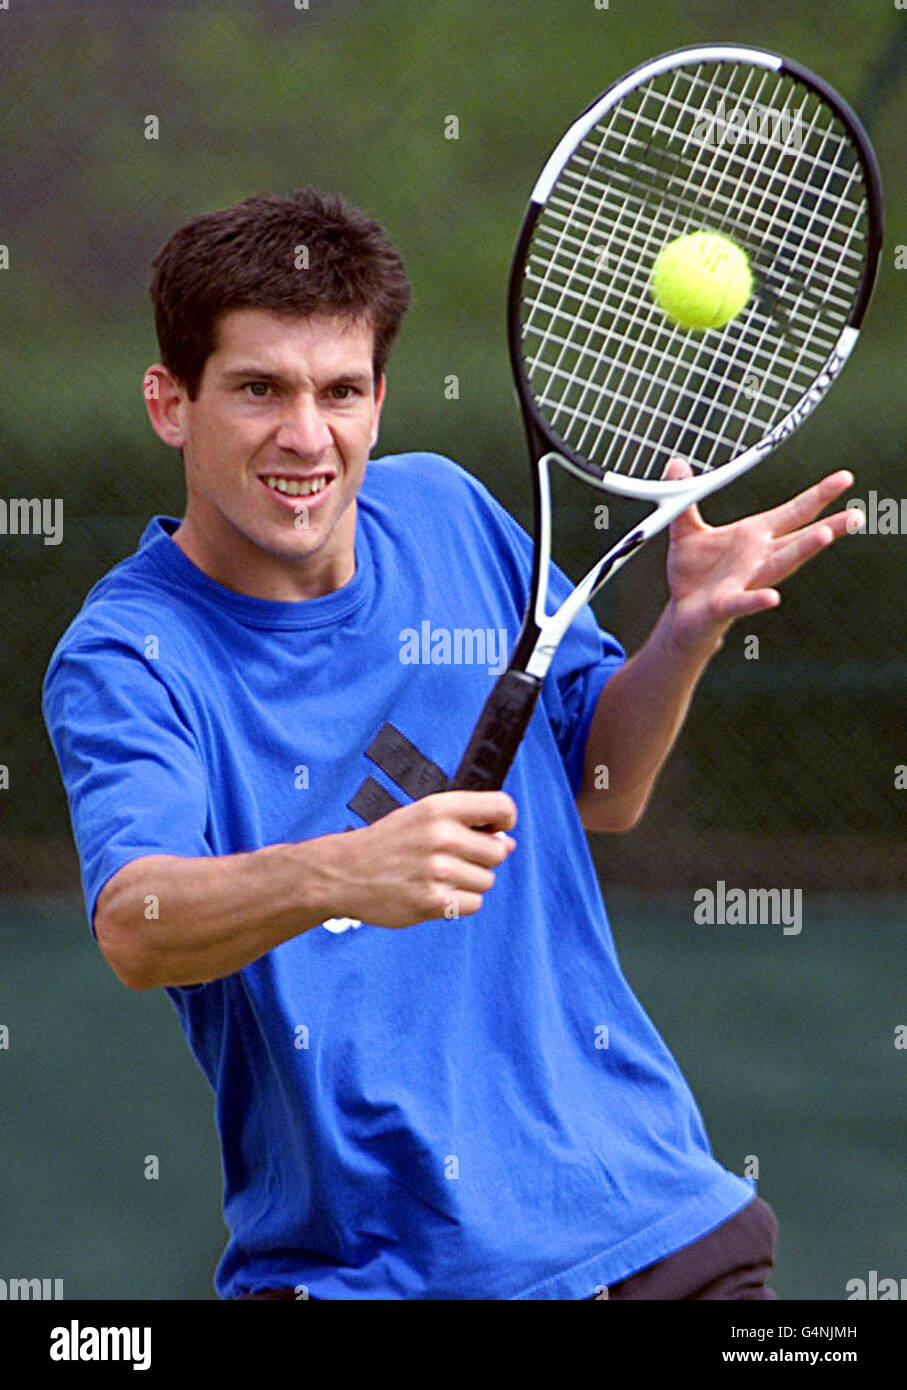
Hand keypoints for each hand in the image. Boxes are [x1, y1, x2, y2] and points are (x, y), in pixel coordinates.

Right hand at [324, 792, 516, 927]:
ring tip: (437, 876)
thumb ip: (465, 824)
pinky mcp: (435, 901)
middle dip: (482, 858)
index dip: (505, 820)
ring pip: (487, 881)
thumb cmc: (387, 843)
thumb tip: (508, 843)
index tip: (497, 829)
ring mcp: (439, 871)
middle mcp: (442, 836)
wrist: (343, 873)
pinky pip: (474, 904)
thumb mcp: (421, 817)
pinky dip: (460, 903)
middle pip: (498, 852)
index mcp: (439, 808)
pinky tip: (435, 893)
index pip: (501, 807)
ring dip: (469, 882)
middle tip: (451, 859)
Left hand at [663, 458, 854, 653]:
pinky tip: (773, 599)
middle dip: (828, 526)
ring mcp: (746, 582)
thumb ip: (685, 499)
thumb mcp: (686, 531)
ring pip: (780, 565)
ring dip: (802, 550)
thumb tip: (676, 464)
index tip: (845, 478)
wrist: (683, 615)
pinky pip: (743, 601)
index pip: (794, 513)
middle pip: (799, 539)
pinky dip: (757, 600)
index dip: (819, 496)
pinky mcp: (726, 605)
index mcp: (755, 536)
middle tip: (855, 514)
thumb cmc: (694, 573)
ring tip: (825, 536)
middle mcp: (759, 559)